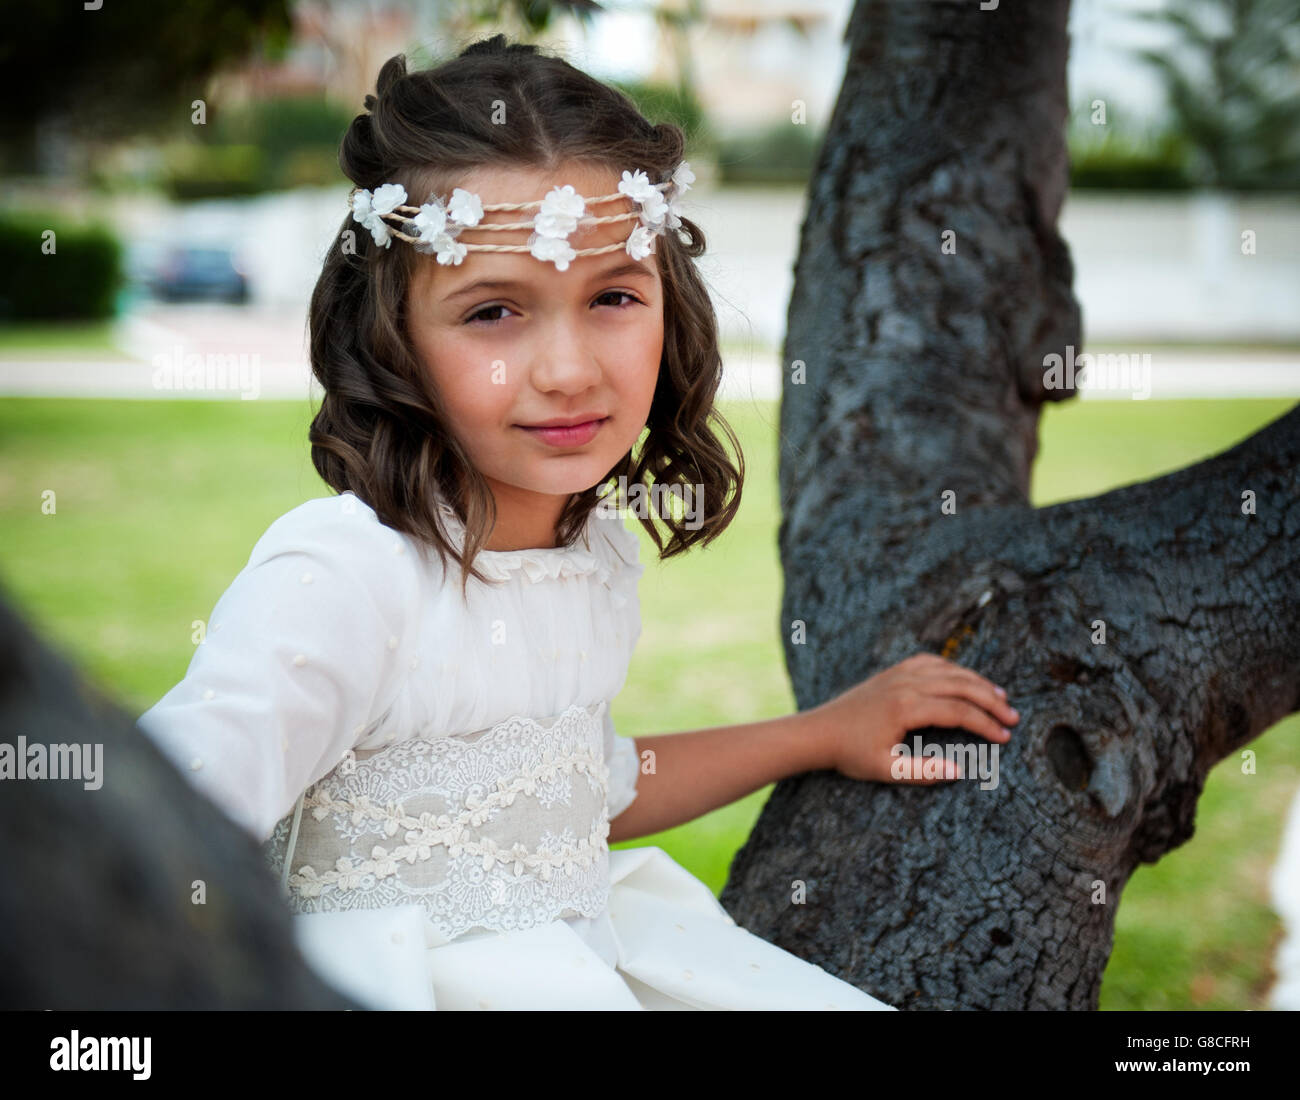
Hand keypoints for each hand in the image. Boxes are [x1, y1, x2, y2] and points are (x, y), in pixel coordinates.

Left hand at [809, 653, 1017, 783]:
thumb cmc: (850, 753)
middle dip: (991, 701)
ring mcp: (898, 675)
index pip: (958, 711)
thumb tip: (959, 769)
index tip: (1005, 738)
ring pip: (948, 670)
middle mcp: (905, 684)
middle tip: (1013, 718)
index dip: (985, 724)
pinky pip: (929, 662)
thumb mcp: (884, 770)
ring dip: (976, 682)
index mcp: (906, 707)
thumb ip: (922, 771)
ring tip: (1000, 697)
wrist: (819, 732)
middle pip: (960, 685)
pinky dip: (952, 668)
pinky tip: (964, 679)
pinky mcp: (892, 673)